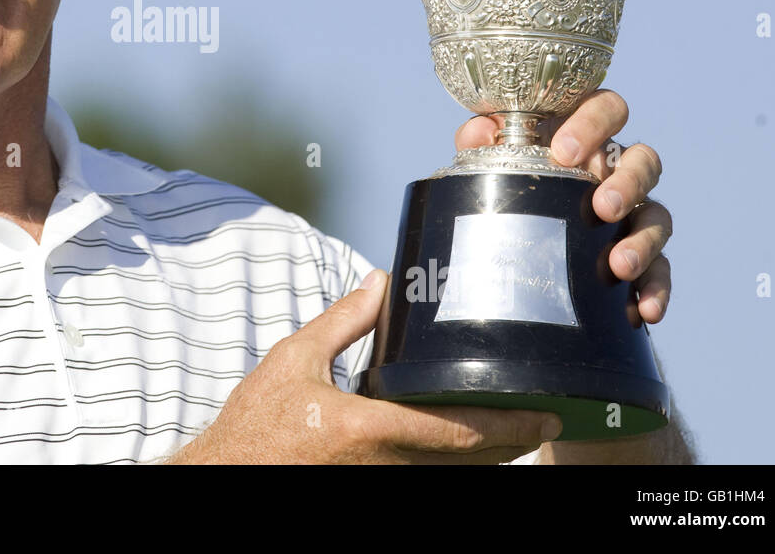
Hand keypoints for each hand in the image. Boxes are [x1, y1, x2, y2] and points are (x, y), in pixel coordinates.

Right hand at [166, 271, 561, 463]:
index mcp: (368, 430)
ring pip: (453, 476)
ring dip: (488, 456)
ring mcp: (381, 486)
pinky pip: (427, 481)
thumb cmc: (256, 423)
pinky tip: (466, 449)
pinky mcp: (373, 492)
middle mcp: (384, 467)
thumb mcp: (293, 360)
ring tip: (517, 431)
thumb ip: (342, 322)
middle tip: (548, 421)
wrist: (227, 476)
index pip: (457, 432)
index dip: (509, 427)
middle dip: (513, 443)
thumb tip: (380, 283)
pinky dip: (455, 465)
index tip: (545, 415)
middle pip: (470, 462)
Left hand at [454, 88, 671, 324]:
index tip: (565, 152)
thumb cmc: (514, 185)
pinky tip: (646, 311)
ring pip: (658, 215)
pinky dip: (657, 289)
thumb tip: (478, 132)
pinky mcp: (641, 255)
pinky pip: (661, 270)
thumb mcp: (496, 161)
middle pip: (645, 161)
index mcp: (586, 137)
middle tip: (602, 207)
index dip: (594, 124)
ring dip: (644, 240)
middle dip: (629, 182)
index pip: (607, 109)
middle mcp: (617, 171)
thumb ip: (483, 142)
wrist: (519, 249)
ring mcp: (633, 213)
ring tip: (619, 265)